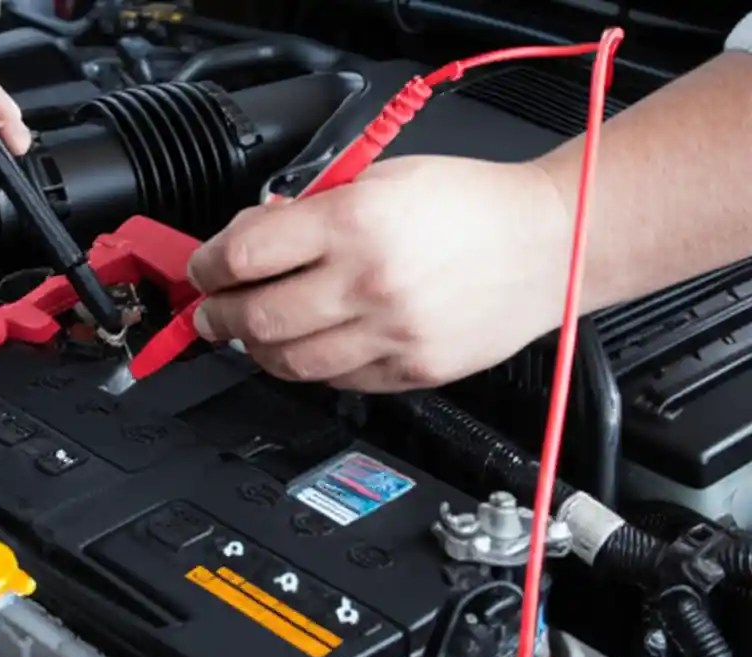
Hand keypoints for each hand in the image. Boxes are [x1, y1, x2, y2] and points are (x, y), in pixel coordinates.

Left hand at [185, 156, 571, 392]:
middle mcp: (369, 281)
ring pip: (288, 363)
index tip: (203, 268)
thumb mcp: (379, 177)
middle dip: (218, 316)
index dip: (207, 266)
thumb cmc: (469, 204)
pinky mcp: (412, 371)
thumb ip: (309, 209)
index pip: (244, 256)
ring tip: (252, 332)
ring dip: (256, 349)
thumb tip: (249, 237)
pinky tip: (310, 345)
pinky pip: (336, 382)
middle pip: (255, 318)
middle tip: (212, 311)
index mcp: (354, 220)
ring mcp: (391, 334)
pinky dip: (310, 367)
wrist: (551, 242)